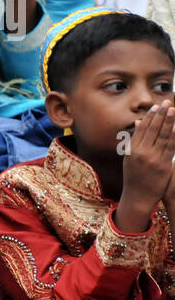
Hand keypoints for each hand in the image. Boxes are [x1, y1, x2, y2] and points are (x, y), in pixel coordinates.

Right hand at [117, 101, 174, 232]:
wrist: (138, 196)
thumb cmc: (134, 177)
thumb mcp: (130, 158)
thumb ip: (135, 140)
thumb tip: (140, 123)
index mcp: (132, 150)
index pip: (142, 129)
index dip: (150, 117)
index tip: (156, 107)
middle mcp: (141, 153)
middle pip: (152, 130)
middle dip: (160, 115)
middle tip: (166, 103)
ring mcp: (152, 159)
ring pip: (162, 136)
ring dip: (168, 122)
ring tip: (172, 110)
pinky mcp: (163, 165)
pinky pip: (169, 147)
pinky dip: (173, 136)